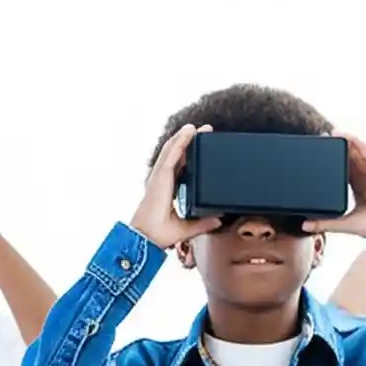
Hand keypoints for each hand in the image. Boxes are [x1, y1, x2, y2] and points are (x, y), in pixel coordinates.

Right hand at [129, 124, 222, 248]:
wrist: (146, 238)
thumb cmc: (159, 234)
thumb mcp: (188, 228)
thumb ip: (204, 223)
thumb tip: (219, 220)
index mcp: (167, 190)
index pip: (179, 167)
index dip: (188, 154)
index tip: (200, 146)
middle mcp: (163, 181)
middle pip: (176, 155)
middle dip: (188, 141)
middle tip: (204, 131)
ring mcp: (160, 177)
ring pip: (172, 150)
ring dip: (184, 137)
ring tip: (196, 127)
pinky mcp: (160, 177)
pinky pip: (172, 155)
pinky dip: (180, 142)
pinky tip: (188, 132)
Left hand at [303, 133, 365, 240]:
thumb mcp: (344, 223)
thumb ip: (325, 224)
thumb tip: (305, 225)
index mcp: (360, 187)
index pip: (344, 169)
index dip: (332, 160)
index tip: (318, 151)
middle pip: (351, 157)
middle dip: (338, 147)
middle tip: (323, 137)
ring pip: (360, 152)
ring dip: (348, 142)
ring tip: (333, 133)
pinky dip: (360, 145)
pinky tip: (350, 138)